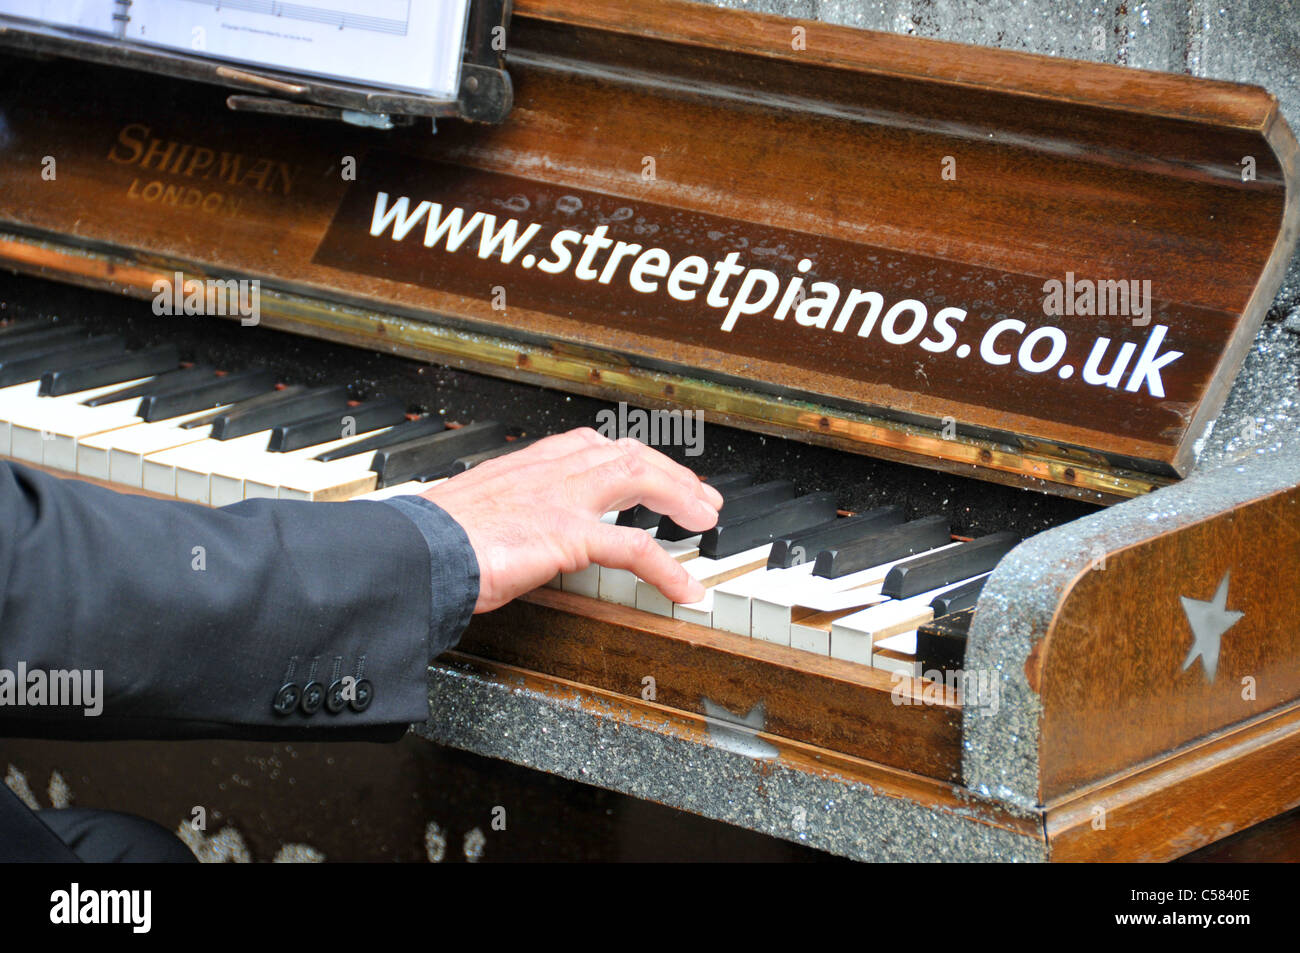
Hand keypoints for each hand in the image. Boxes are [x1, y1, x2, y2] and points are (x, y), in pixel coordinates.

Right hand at [419, 428, 722, 612]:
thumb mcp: (473, 515)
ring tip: (706, 522)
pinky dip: (669, 570)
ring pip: (640, 478)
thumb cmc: (430, 543)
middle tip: (700, 498)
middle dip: (671, 472)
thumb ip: (502, 516)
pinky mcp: (568, 534)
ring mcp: (562, 499)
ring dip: (681, 497)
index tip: (653, 471)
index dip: (632, 456)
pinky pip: (635, 549)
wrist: (411, 554)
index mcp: (527, 466)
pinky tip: (687, 591)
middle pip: (628, 453)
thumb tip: (506, 536)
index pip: (593, 445)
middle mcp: (549, 472)